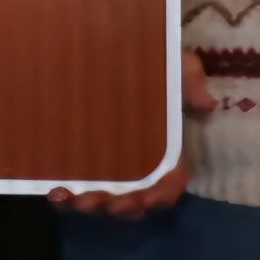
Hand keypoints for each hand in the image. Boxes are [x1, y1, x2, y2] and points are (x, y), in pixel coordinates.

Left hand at [48, 50, 213, 217]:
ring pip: (104, 201)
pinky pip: (78, 189)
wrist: (119, 52)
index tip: (147, 198)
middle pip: (133, 202)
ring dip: (87, 205)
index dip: (160, 196)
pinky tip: (53, 191)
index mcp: (166, 155)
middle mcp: (139, 169)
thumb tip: (205, 104)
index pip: (169, 186)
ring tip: (69, 197)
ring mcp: (111, 169)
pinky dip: (67, 198)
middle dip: (118, 207)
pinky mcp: (85, 163)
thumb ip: (190, 79)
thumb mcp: (177, 67)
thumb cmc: (154, 66)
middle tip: (102, 200)